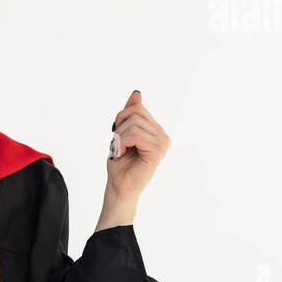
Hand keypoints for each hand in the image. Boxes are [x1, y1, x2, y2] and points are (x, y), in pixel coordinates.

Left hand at [99, 89, 170, 223]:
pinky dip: (121, 144)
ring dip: (118, 138)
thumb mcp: (122, 133)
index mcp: (157, 131)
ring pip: (133, 124)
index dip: (121, 119)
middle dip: (119, 128)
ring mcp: (163, 143)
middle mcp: (163, 136)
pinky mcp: (157, 151)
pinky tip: (122, 155)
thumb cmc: (120, 164)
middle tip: (118, 146)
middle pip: (135, 113)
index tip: (119, 137)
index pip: (137, 108)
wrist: (119, 188)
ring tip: (121, 152)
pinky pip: (133, 135)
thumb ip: (131, 113)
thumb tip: (137, 93)